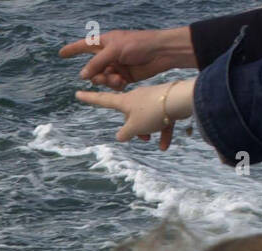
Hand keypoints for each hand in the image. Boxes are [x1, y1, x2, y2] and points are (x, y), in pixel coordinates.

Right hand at [59, 26, 196, 88]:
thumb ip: (96, 62)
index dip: (72, 49)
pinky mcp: (125, 76)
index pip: (84, 45)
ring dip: (107, 81)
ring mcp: (116, 66)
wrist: (163, 52)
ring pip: (101, 79)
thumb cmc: (140, 44)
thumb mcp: (114, 50)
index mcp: (106, 43)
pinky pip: (112, 85)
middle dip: (95, 75)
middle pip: (91, 69)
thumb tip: (82, 76)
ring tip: (118, 79)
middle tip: (104, 76)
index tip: (61, 53)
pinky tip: (124, 82)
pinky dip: (116, 85)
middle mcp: (109, 55)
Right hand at [75, 79, 194, 150]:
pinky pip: (161, 119)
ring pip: (145, 118)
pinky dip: (162, 132)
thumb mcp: (134, 128)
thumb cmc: (153, 112)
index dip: (90, 98)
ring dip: (148, 131)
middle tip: (142, 137)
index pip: (102, 100)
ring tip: (152, 141)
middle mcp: (137, 97)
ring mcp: (152, 99)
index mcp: (125, 101)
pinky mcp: (167, 102)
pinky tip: (164, 145)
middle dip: (133, 128)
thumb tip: (121, 135)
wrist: (183, 100)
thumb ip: (124, 134)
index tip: (78, 93)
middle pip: (128, 115)